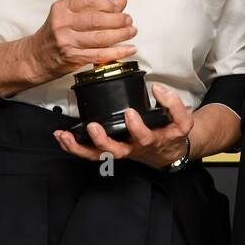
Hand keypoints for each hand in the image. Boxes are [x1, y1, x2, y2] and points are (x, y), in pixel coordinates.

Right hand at [24, 0, 136, 80]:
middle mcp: (63, 24)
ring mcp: (68, 41)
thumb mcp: (69, 15)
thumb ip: (94, 7)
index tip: (117, 6)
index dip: (107, 2)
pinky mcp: (74, 58)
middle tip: (128, 20)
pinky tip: (129, 49)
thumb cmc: (54, 35)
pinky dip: (118, 52)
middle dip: (118, 19)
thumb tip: (120, 1)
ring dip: (121, 34)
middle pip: (97, 19)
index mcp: (62, 8)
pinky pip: (101, 54)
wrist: (35, 57)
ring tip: (131, 31)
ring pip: (101, 37)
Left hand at [54, 84, 193, 169]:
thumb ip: (174, 104)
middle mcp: (132, 149)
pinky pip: (89, 153)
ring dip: (80, 147)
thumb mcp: (182, 121)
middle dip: (103, 141)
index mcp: (150, 141)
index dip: (137, 126)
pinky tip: (62, 137)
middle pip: (115, 152)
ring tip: (66, 136)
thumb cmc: (170, 135)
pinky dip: (74, 146)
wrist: (167, 152)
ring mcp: (119, 151)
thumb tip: (159, 88)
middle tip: (94, 127)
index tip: (131, 112)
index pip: (144, 136)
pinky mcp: (108, 151)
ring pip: (98, 156)